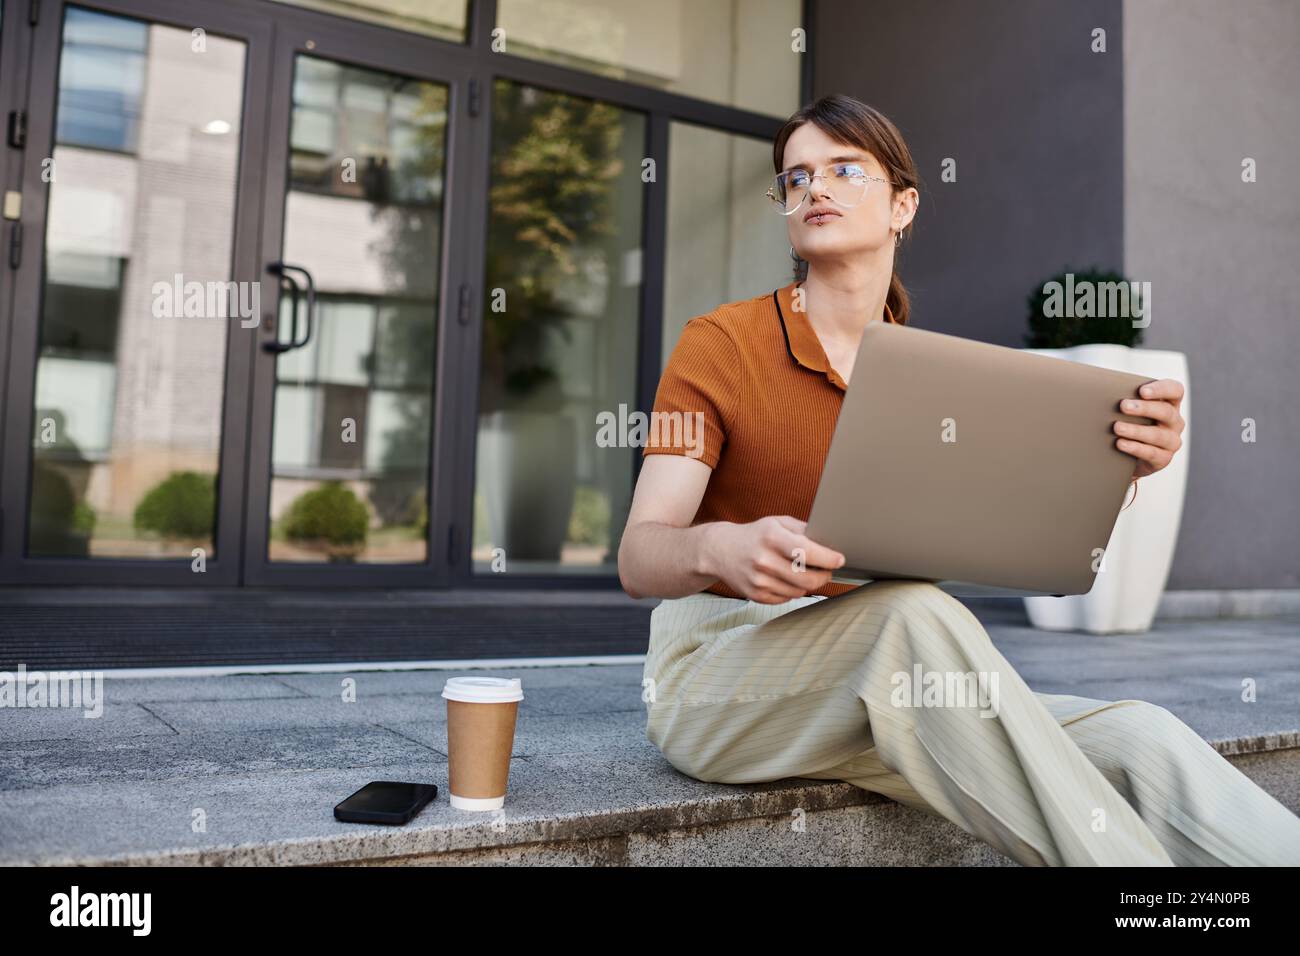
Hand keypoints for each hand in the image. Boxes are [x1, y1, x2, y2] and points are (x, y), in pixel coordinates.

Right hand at [702, 516, 845, 603]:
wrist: (720, 550)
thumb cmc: (755, 535)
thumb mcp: (777, 523)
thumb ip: (803, 530)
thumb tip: (830, 543)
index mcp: (771, 537)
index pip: (807, 552)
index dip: (828, 558)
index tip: (840, 560)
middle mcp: (764, 560)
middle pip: (807, 579)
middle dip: (824, 576)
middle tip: (828, 571)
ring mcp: (758, 580)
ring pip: (799, 591)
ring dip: (808, 584)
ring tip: (803, 572)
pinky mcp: (755, 595)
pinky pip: (786, 599)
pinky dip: (792, 591)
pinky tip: (785, 579)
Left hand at [1113, 378, 1184, 478]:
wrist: (1128, 458)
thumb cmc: (1129, 424)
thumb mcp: (1130, 411)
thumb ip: (1125, 399)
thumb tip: (1102, 388)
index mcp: (1169, 404)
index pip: (1175, 390)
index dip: (1161, 389)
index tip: (1142, 391)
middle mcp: (1174, 422)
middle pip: (1165, 411)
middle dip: (1144, 408)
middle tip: (1123, 406)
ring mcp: (1172, 441)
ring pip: (1158, 434)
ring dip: (1136, 430)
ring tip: (1117, 427)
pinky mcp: (1164, 459)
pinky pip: (1152, 453)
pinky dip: (1135, 448)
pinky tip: (1120, 443)